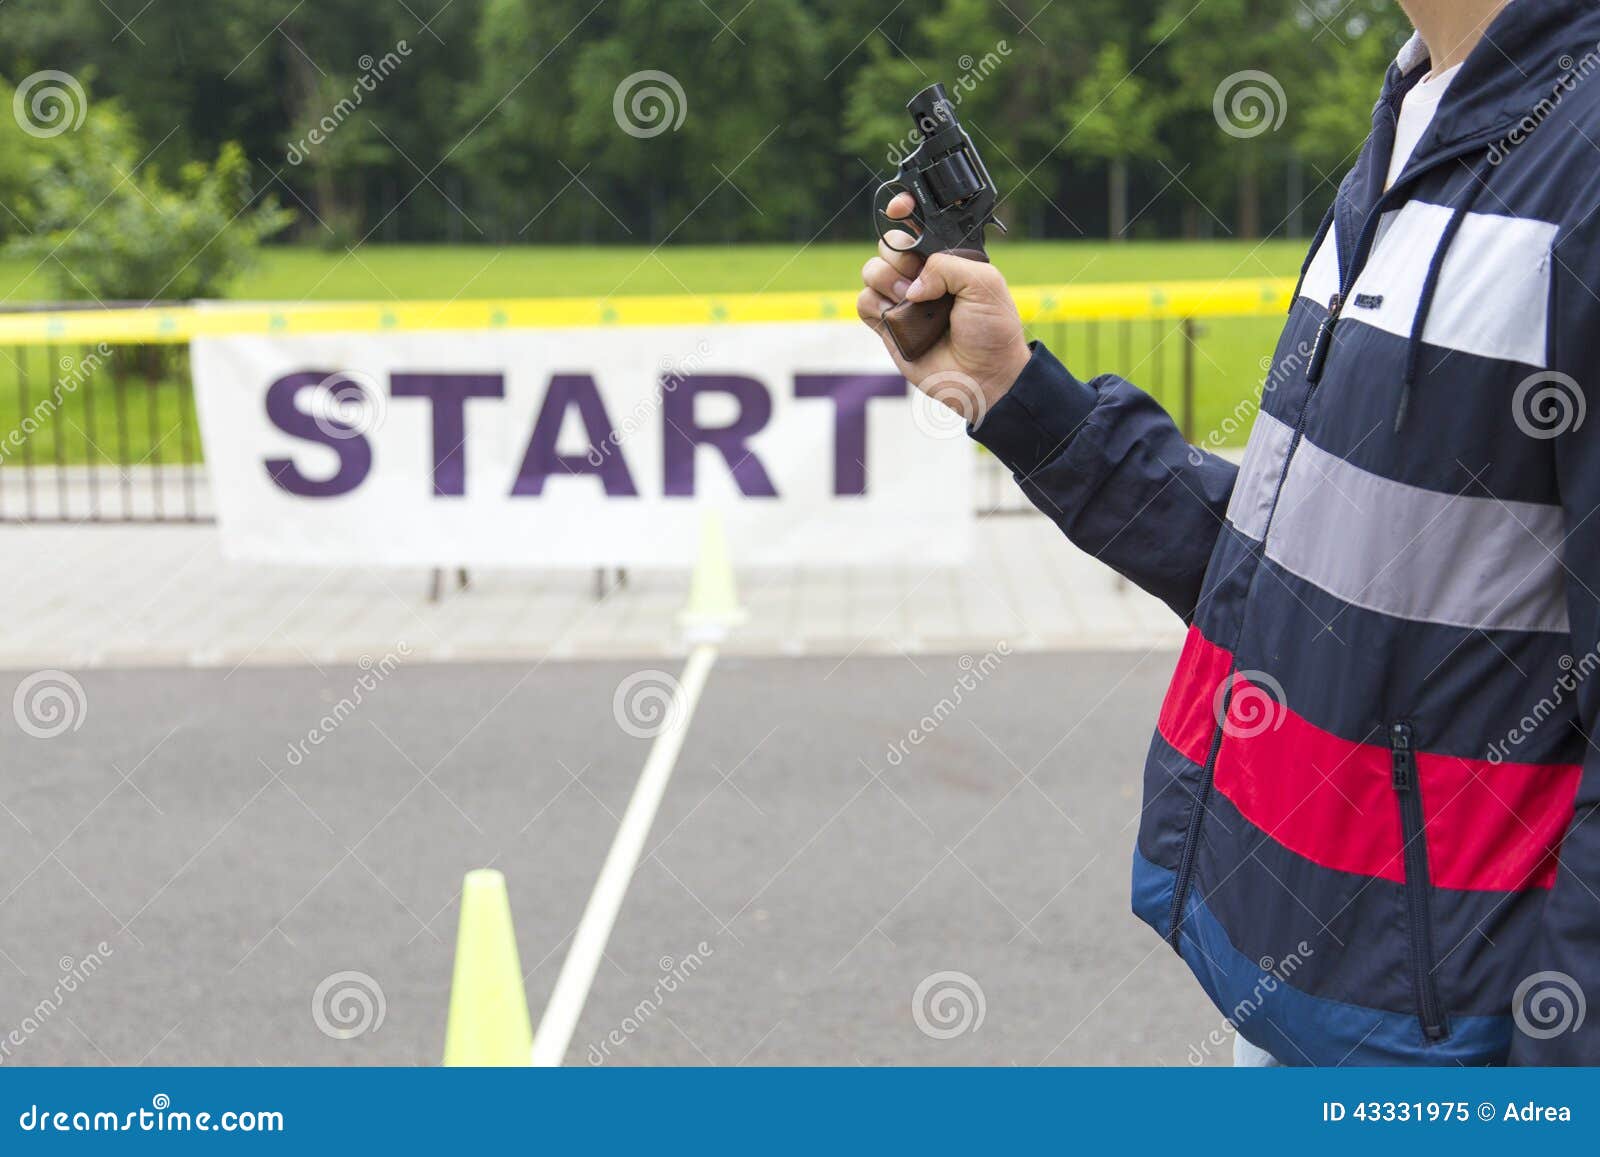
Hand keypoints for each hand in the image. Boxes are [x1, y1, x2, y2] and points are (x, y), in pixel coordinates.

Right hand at [858, 192, 1030, 426]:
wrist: (985, 378)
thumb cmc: (993, 331)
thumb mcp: (985, 283)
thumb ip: (948, 265)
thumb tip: (913, 284)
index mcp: (947, 256)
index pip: (918, 223)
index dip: (904, 208)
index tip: (897, 208)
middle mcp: (922, 274)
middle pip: (889, 243)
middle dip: (900, 254)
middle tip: (921, 278)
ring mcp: (903, 299)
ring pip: (872, 270)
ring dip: (888, 281)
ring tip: (913, 302)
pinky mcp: (887, 325)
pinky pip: (863, 301)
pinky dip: (876, 305)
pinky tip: (898, 316)